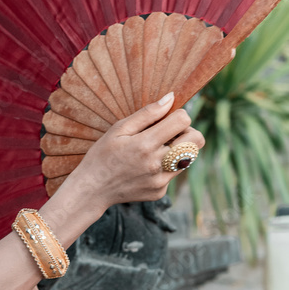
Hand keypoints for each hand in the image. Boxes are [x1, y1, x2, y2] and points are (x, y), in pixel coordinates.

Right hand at [64, 92, 204, 214]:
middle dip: (188, 131)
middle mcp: (157, 164)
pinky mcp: (160, 192)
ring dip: (178, 150)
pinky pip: (174, 174)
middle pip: (197, 140)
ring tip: (155, 151)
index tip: (166, 119)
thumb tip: (170, 98)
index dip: (178, 115)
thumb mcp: (118, 129)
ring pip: (189, 158)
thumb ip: (147, 114)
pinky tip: (145, 168)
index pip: (183, 120)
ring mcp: (160, 180)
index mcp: (145, 144)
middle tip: (170, 134)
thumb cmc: (102, 155)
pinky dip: (165, 167)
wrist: (92, 190)